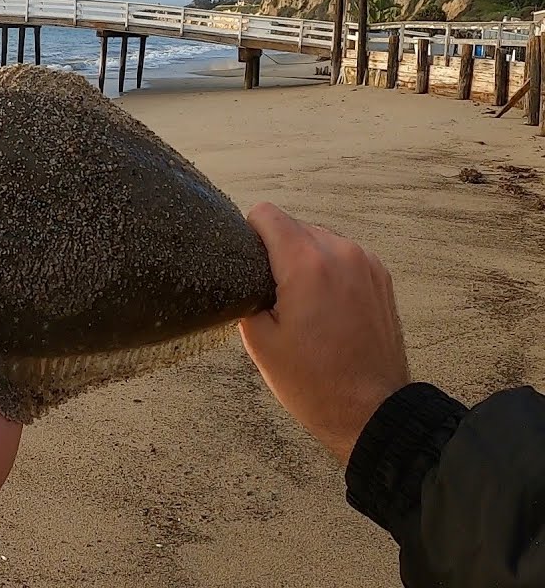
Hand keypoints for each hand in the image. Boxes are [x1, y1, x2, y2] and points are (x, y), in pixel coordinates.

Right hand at [239, 202, 410, 464]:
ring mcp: (366, 263)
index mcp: (306, 265)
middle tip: (271, 296)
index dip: (248, 234)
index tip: (246, 263)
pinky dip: (327, 271)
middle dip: (276, 252)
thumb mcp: (259, 340)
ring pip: (318, 240)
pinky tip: (324, 308)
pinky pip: (342, 256)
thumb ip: (246, 292)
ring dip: (303, 260)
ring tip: (300, 304)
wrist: (371, 411)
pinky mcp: (380, 277)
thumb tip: (245, 274)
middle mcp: (340, 253)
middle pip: (292, 226)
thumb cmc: (314, 382)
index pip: (266, 214)